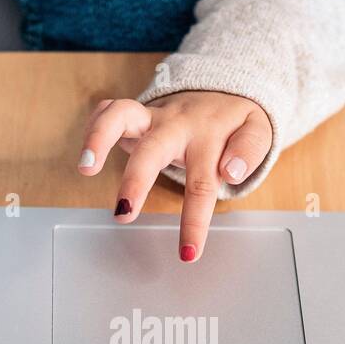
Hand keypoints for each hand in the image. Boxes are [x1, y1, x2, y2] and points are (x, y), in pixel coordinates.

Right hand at [77, 91, 271, 261]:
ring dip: (98, 138)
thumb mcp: (258, 130)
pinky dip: (92, 127)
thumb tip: (231, 171)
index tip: (188, 254)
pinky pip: (107, 110)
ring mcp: (152, 116)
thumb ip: (250, 150)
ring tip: (86, 169)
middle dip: (135, 181)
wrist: (223, 89)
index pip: (201, 184)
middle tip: (122, 214)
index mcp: (208, 136)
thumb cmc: (235, 121)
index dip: (194, 222)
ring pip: (120, 115)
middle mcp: (176, 124)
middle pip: (152, 150)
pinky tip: (86, 155)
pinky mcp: (136, 112)